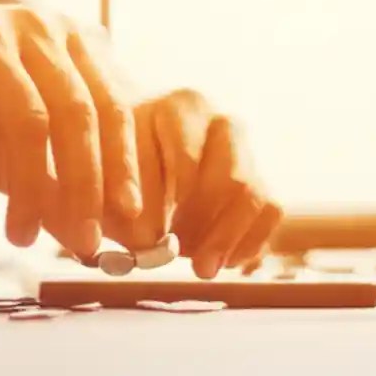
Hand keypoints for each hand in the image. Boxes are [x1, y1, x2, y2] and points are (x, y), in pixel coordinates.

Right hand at [0, 0, 141, 256]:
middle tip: (83, 242)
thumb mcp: (3, 128)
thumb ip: (47, 168)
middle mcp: (37, 29)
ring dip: (31, 190)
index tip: (130, 215)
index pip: (109, 105)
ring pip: (30, 124)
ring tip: (19, 238)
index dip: (123, 162)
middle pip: (77, 115)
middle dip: (85, 186)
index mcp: (65, 40)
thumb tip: (87, 237)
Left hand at [103, 89, 282, 278]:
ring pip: (252, 194)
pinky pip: (270, 212)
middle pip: (228, 176)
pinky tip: (220, 262)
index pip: (184, 156)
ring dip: (225, 236)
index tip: (145, 235)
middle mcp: (221, 123)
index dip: (166, 199)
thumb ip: (118, 199)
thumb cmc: (117, 172)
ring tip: (200, 267)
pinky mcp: (261, 183)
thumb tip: (147, 237)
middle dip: (201, 221)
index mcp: (180, 107)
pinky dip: (248, 243)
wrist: (139, 176)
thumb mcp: (106, 179)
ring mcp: (247, 154)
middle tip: (174, 253)